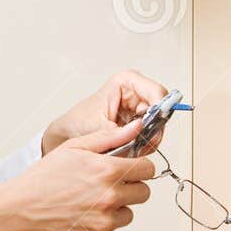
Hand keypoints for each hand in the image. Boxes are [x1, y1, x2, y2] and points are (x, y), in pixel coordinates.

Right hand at [0, 119, 156, 230]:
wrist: (19, 211)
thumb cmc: (43, 179)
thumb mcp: (74, 148)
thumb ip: (110, 138)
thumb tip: (137, 129)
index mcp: (108, 171)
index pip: (148, 169)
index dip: (139, 167)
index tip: (130, 168)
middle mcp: (111, 197)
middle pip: (144, 193)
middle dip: (130, 187)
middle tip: (106, 185)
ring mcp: (106, 222)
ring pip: (129, 213)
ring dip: (117, 208)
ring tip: (89, 201)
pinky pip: (112, 230)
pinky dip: (101, 224)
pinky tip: (81, 215)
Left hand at [42, 70, 168, 154]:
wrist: (69, 132)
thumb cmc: (79, 122)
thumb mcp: (100, 127)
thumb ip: (123, 132)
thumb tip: (143, 134)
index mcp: (126, 82)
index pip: (157, 92)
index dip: (161, 109)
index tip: (155, 126)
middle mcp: (136, 91)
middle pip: (161, 109)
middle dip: (154, 128)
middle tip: (144, 143)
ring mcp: (140, 105)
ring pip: (159, 123)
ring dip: (150, 138)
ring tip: (135, 148)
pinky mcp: (140, 120)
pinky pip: (152, 131)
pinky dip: (146, 142)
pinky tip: (134, 148)